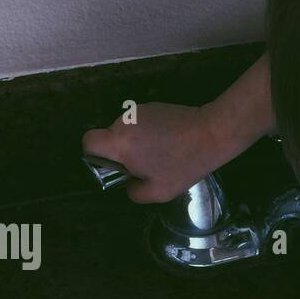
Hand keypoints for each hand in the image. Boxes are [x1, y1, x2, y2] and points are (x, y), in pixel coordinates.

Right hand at [82, 102, 221, 203]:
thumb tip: (129, 185)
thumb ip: (135, 192)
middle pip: (109, 137)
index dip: (93, 155)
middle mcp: (124, 122)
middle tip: (145, 166)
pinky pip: (141, 123)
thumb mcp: (159, 192)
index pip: (88, 142)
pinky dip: (150, 133)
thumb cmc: (184, 163)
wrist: (211, 133)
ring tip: (162, 154)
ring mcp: (138, 111)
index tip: (111, 166)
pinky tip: (170, 142)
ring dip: (137, 143)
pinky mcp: (153, 106)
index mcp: (119, 143)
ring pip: (127, 131)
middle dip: (121, 153)